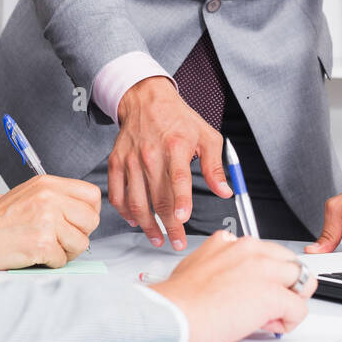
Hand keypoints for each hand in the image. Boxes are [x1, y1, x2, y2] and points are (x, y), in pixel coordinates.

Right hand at [0, 175, 100, 270]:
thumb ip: (55, 198)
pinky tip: (34, 256)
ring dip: (66, 252)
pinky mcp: (41, 243)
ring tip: (45, 248)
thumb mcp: (27, 195)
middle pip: (91, 220)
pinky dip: (50, 263)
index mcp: (47, 184)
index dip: (89, 212)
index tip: (78, 222)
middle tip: (60, 240)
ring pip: (81, 243)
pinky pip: (62, 260)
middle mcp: (49, 198)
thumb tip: (84, 210)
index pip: (91, 195)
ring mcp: (46, 220)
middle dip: (79, 235)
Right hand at [109, 76, 229, 251]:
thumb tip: (225, 191)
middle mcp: (151, 154)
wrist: (146, 100)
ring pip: (137, 202)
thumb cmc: (178, 119)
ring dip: (147, 226)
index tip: (183, 218)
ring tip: (158, 238)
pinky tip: (135, 220)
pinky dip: (125, 211)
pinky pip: (117, 194)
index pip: (178, 177)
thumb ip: (215, 166)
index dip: (181, 200)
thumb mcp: (206, 136)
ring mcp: (131, 160)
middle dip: (169, 226)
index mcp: (176, 146)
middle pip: (159, 198)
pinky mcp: (117, 162)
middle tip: (177, 242)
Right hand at [150, 230, 316, 341]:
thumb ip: (223, 261)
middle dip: (285, 285)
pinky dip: (288, 322)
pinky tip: (268, 326)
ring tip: (268, 316)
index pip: (271, 252)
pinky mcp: (271, 294)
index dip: (269, 275)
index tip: (260, 288)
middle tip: (266, 305)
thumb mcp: (200, 262)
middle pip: (292, 264)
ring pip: (302, 282)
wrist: (172, 313)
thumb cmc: (180, 298)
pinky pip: (299, 309)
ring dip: (290, 301)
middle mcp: (252, 250)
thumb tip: (235, 276)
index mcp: (235, 243)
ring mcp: (264, 270)